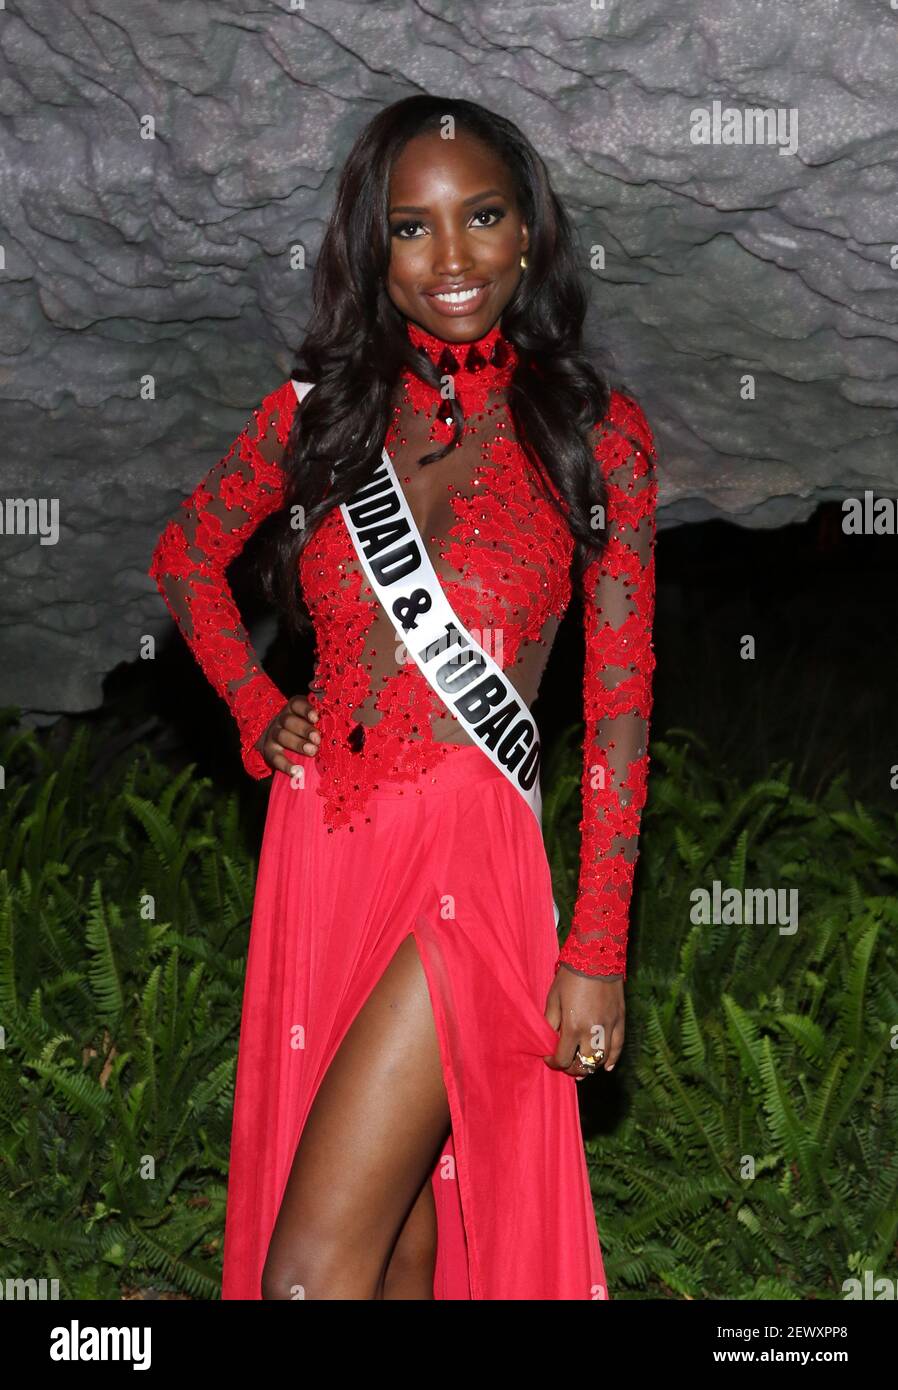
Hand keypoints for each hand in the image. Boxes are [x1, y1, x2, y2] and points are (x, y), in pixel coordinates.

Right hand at [255, 694, 321, 774]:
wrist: (277, 743)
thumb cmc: (302, 731)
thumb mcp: (309, 722)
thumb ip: (321, 722)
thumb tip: (341, 725)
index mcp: (293, 709)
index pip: (297, 704)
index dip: (306, 710)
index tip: (316, 717)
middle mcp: (281, 719)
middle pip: (289, 721)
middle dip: (304, 729)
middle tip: (317, 739)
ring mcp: (273, 734)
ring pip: (282, 736)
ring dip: (298, 744)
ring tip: (312, 751)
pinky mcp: (269, 751)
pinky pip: (275, 757)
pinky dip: (285, 765)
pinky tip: (296, 771)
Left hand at [543, 964, 624, 1080]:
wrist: (597, 957)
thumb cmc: (571, 976)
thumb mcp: (553, 998)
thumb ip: (551, 1023)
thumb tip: (549, 1040)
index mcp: (573, 1026)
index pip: (563, 1058)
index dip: (554, 1062)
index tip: (549, 1057)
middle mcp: (593, 1031)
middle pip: (583, 1064)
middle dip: (572, 1068)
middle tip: (565, 1062)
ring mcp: (609, 1027)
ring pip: (601, 1059)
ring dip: (590, 1066)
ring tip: (581, 1065)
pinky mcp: (620, 1020)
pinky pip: (618, 1047)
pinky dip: (612, 1059)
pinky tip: (606, 1066)